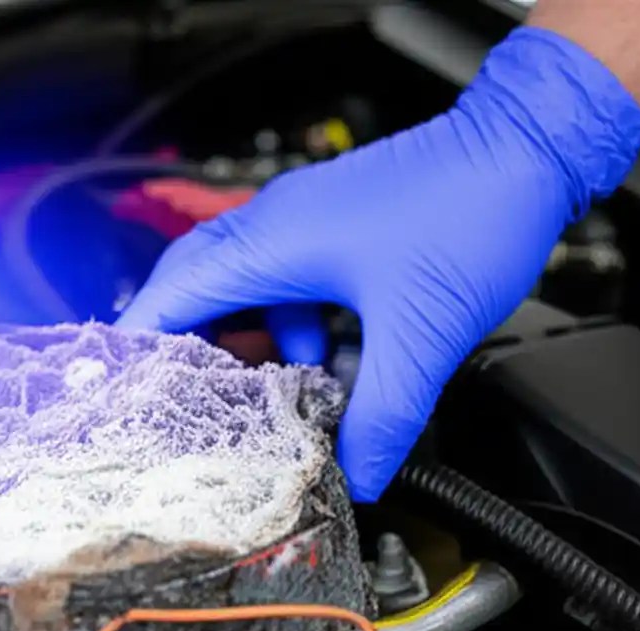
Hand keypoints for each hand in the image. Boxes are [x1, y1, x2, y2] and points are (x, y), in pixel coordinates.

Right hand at [118, 28, 639, 500]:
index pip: (172, 295)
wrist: (527, 147)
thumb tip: (362, 475)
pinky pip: (283, 279)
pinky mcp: (331, 223)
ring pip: (241, 285)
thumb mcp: (421, 335)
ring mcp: (301, 219)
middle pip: (192, 285)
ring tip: (270, 392)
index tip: (112, 387)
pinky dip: (292, 324)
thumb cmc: (469, 212)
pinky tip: (328, 361)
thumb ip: (384, 416)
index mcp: (270, 244)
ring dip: (250, 340)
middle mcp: (272, 225)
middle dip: (182, 344)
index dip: (136, 343)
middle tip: (172, 395)